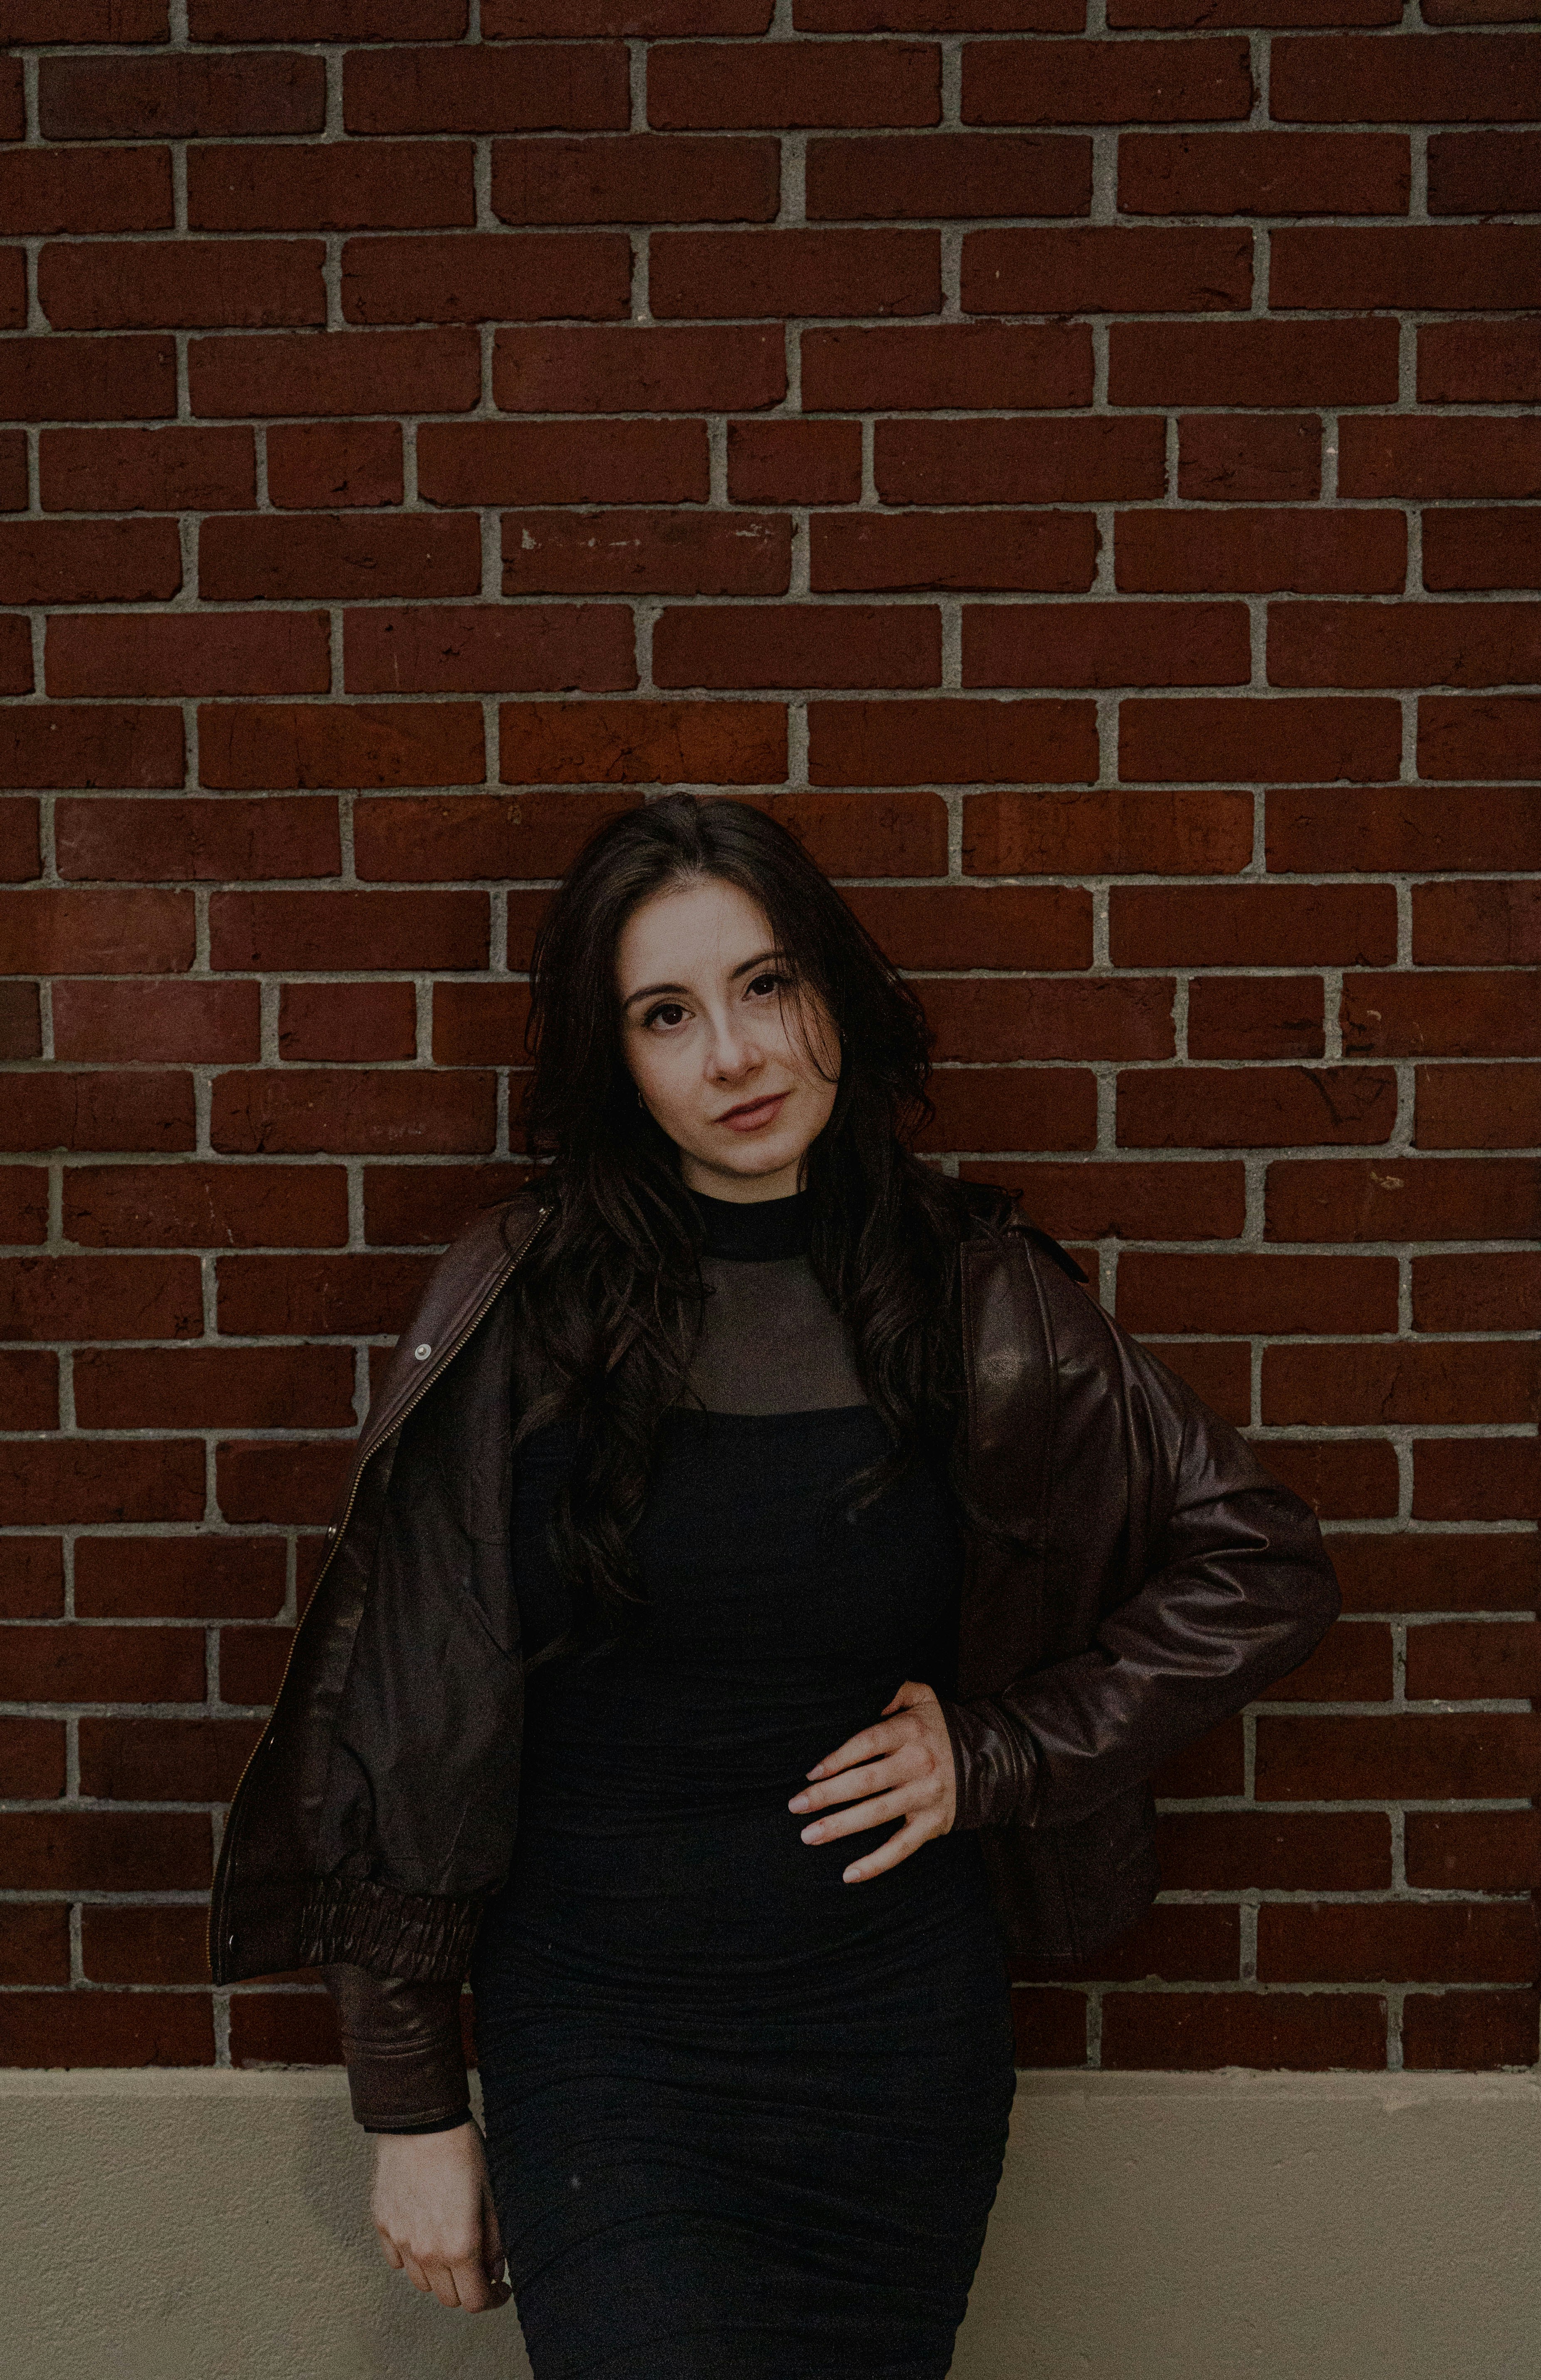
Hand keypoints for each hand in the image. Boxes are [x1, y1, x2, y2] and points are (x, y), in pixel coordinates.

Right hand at [371, 2120, 509, 2312]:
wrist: (420, 2121)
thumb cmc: (460, 2149)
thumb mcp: (490, 2193)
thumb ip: (494, 2240)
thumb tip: (495, 2270)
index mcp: (459, 2246)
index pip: (474, 2301)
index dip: (492, 2299)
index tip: (499, 2288)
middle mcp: (427, 2252)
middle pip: (448, 2297)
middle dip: (468, 2287)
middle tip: (479, 2266)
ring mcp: (401, 2241)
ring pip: (422, 2283)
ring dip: (440, 2275)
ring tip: (451, 2246)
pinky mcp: (383, 2226)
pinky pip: (397, 2260)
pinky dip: (412, 2257)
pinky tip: (425, 2234)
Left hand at [789, 1679, 956, 1883]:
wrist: (993, 1758)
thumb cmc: (942, 1727)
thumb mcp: (923, 1697)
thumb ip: (894, 1690)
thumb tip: (865, 1694)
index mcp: (911, 1731)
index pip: (867, 1743)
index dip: (837, 1758)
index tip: (811, 1773)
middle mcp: (918, 1764)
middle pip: (866, 1781)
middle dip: (827, 1795)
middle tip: (795, 1805)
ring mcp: (926, 1796)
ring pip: (877, 1814)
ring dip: (841, 1827)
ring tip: (808, 1836)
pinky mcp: (933, 1824)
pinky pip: (902, 1848)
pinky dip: (876, 1863)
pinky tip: (849, 1874)